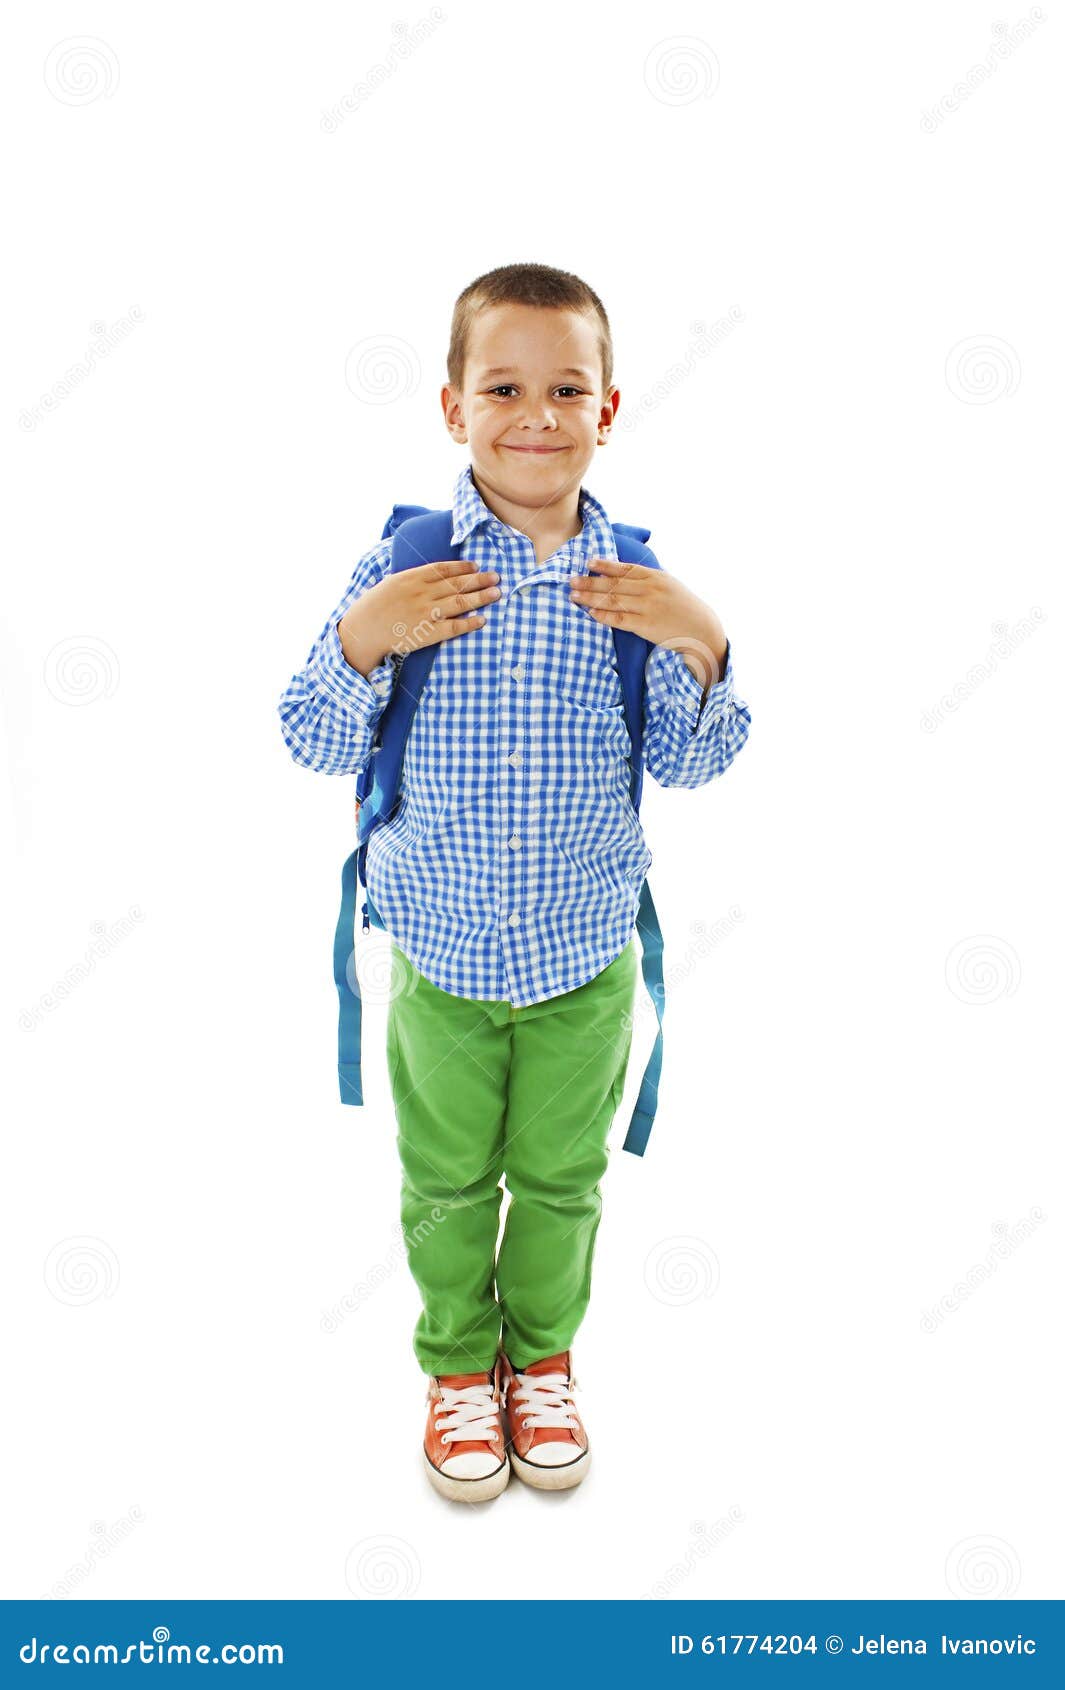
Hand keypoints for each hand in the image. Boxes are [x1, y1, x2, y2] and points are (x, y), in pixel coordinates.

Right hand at [338, 560, 500, 675]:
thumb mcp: (389, 584)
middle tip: (496, 577)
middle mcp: (422, 593)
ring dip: (480, 598)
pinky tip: (482, 620)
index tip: (476, 566)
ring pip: (460, 603)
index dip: (462, 567)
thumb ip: (411, 580)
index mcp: (411, 578)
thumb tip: (430, 576)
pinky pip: (453, 628)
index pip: (443, 569)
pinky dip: (469, 624)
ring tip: (496, 593)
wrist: (362, 632)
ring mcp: (426, 614)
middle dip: (479, 580)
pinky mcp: (427, 633)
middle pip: (457, 584)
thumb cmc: (372, 607)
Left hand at [569, 558, 728, 693]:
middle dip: (590, 582)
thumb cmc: (684, 608)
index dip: (605, 565)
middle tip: (571, 580)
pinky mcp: (646, 626)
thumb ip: (649, 580)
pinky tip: (591, 613)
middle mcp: (650, 589)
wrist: (702, 630)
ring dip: (591, 598)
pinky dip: (604, 616)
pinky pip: (620, 619)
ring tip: (574, 596)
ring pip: (613, 600)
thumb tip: (626, 574)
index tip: (588, 563)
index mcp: (656, 577)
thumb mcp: (670, 586)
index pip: (626, 568)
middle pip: (614, 584)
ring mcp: (647, 607)